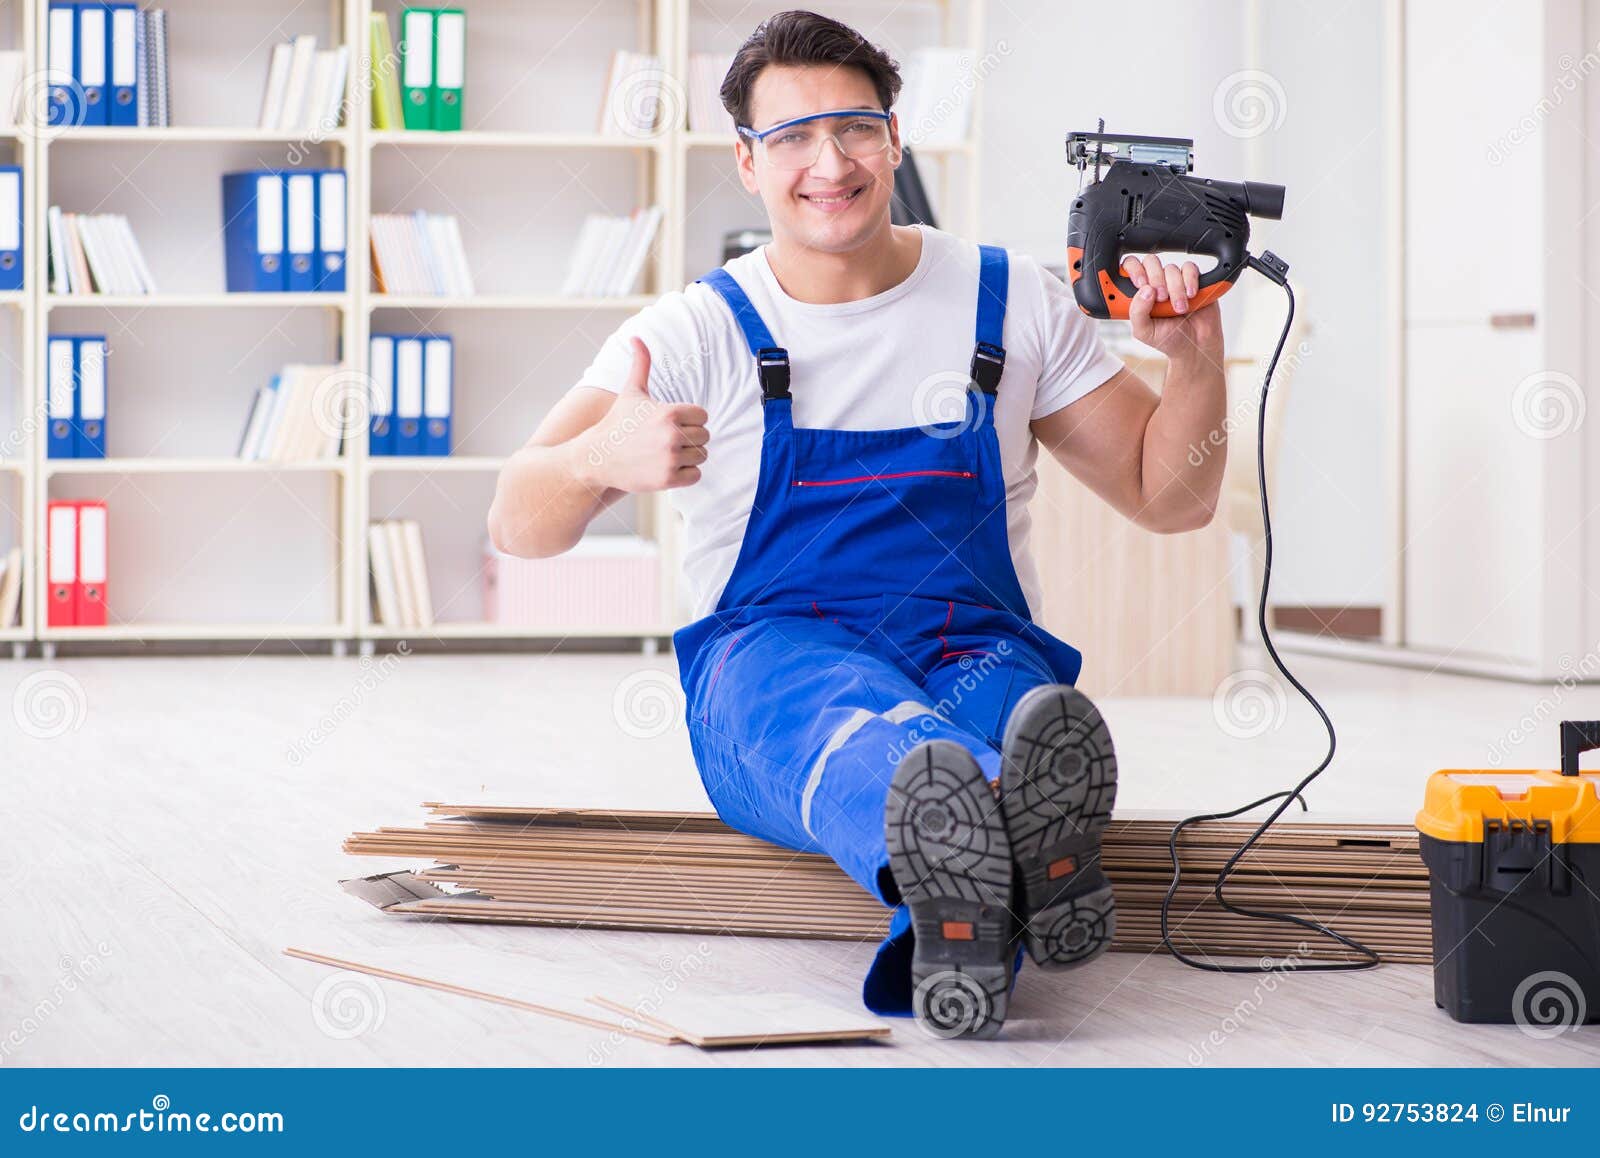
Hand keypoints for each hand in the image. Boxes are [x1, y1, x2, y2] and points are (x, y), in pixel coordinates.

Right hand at [581, 338, 707, 491]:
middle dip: (690, 439)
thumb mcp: (631, 392)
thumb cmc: (618, 423)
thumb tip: (636, 337)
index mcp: (669, 412)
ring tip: (666, 453)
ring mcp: (670, 458)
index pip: (703, 416)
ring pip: (701, 456)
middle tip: (667, 441)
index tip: (671, 424)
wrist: (597, 457)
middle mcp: (672, 435)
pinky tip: (666, 467)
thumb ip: (641, 364)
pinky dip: (685, 473)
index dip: (690, 420)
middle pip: (704, 436)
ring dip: (688, 456)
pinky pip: (695, 475)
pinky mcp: (668, 479)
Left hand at [1121, 255, 1223, 364]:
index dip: (1133, 269)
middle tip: (1161, 298)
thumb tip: (1144, 290)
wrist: (1195, 345)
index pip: (1129, 268)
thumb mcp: (1144, 331)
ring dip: (1175, 288)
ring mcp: (1174, 280)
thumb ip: (1137, 311)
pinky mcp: (1193, 279)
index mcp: (1139, 293)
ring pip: (1171, 268)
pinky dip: (1190, 281)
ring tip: (1179, 308)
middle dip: (1156, 279)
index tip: (1140, 283)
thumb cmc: (1168, 339)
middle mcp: (1155, 284)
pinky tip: (1191, 296)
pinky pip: (1190, 268)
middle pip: (1151, 262)